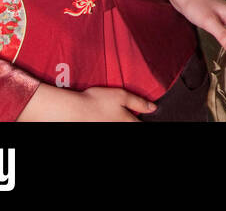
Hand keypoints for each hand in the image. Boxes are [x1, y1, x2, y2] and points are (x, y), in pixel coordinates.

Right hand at [19, 84, 152, 120]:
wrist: (73, 110)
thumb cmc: (97, 101)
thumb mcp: (121, 96)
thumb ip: (139, 102)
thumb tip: (153, 108)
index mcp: (127, 121)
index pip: (140, 125)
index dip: (143, 121)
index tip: (143, 118)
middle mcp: (118, 127)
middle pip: (131, 126)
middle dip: (132, 120)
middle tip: (128, 115)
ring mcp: (107, 129)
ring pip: (121, 127)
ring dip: (120, 121)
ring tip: (114, 115)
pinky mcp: (98, 129)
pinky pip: (109, 125)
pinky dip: (109, 121)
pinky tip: (105, 118)